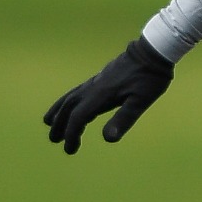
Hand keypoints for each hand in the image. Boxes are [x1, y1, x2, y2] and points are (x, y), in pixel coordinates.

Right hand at [44, 37, 174, 153]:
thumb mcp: (141, 101)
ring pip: (70, 97)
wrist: (152, 52)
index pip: (79, 117)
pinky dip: (68, 101)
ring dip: (59, 112)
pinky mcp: (100, 78)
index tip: (69, 149)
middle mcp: (93, 88)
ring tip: (49, 123)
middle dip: (60, 125)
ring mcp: (95, 82)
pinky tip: (70, 106)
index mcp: (101, 95)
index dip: (71, 133)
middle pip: (69, 107)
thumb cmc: (150, 78)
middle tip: (54, 140)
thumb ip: (124, 119)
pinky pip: (77, 91)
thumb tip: (108, 139)